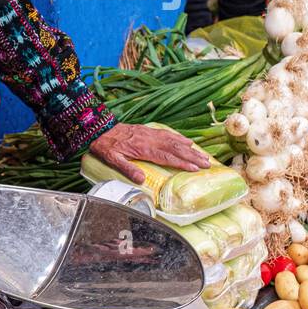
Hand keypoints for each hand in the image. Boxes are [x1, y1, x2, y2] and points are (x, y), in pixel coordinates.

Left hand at [87, 123, 210, 183]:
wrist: (100, 128)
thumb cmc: (106, 146)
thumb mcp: (112, 160)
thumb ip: (127, 169)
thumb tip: (141, 180)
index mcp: (143, 148)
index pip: (167, 157)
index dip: (182, 162)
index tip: (195, 168)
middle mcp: (150, 140)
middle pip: (175, 149)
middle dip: (192, 156)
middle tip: (207, 163)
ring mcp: (151, 134)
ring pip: (174, 141)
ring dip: (190, 148)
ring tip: (203, 155)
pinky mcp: (149, 130)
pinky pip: (168, 134)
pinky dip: (179, 138)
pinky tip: (188, 142)